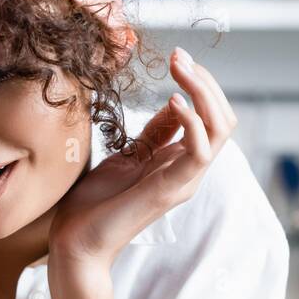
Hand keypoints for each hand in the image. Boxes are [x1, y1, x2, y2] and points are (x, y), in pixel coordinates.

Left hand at [48, 48, 237, 273]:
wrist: (76, 243)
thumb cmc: (95, 203)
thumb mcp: (127, 155)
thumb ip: (155, 134)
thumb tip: (175, 102)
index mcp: (179, 162)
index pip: (210, 116)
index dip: (199, 84)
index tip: (176, 57)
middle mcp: (189, 171)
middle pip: (223, 118)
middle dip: (206, 81)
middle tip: (180, 56)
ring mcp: (184, 181)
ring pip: (221, 129)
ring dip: (204, 92)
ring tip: (181, 69)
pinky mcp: (171, 190)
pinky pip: (200, 153)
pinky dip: (193, 122)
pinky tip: (174, 101)